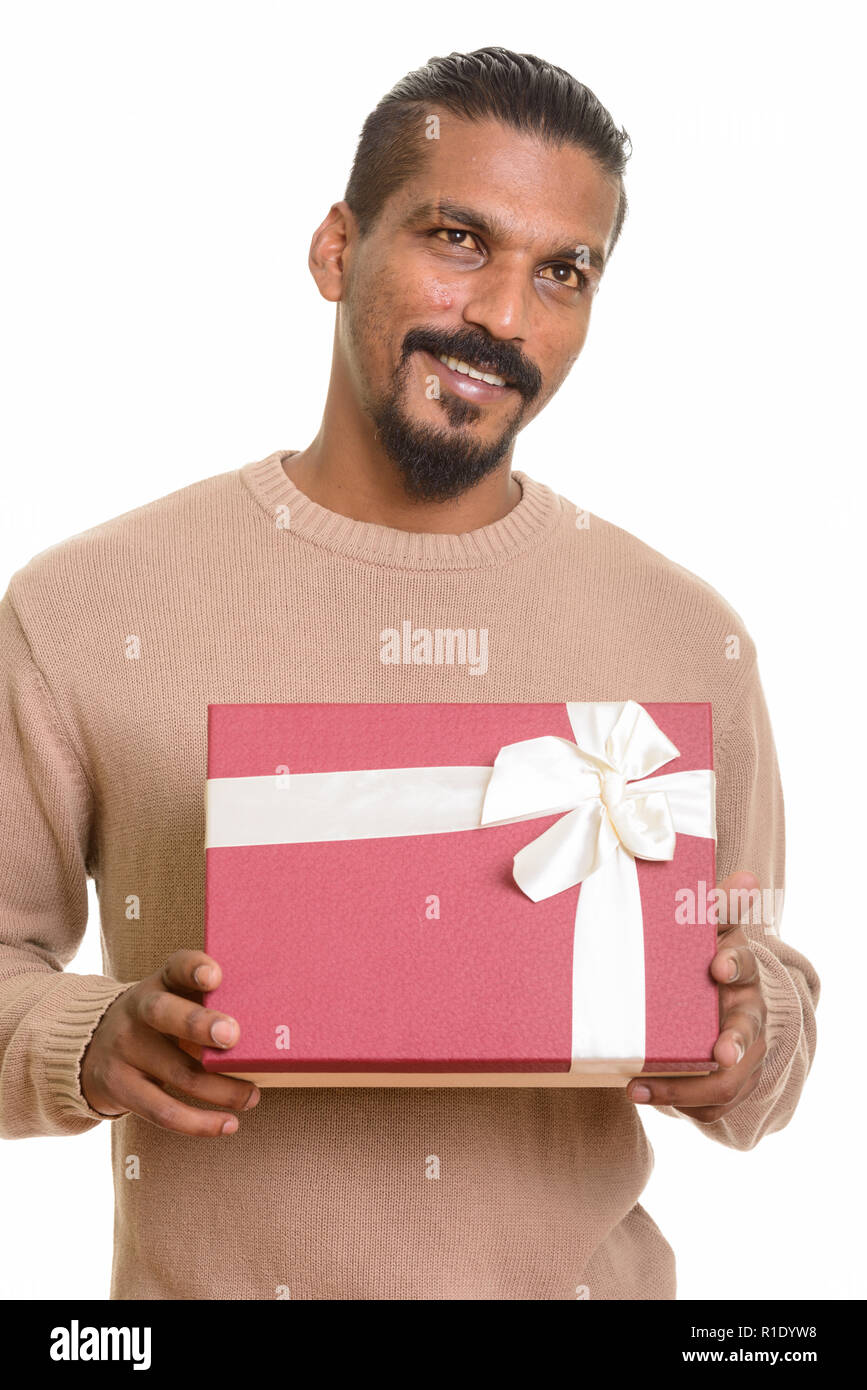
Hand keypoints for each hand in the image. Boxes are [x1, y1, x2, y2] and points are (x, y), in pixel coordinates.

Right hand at [80, 949, 259, 1135]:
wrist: (92, 1048)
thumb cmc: (158, 1023)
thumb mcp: (173, 999)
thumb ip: (209, 1002)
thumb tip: (272, 1018)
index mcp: (159, 983)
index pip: (175, 967)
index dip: (194, 969)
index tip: (215, 975)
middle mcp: (136, 1011)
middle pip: (164, 1013)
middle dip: (199, 1025)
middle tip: (234, 1036)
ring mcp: (125, 1050)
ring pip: (177, 1072)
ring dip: (222, 1088)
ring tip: (252, 1096)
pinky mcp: (120, 1088)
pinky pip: (164, 1112)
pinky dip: (200, 1123)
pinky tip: (228, 1124)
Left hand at [627, 872, 766, 1119]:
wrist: (719, 1002)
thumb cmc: (705, 959)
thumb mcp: (709, 930)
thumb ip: (715, 905)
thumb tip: (745, 876)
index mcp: (742, 971)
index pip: (745, 962)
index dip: (735, 962)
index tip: (717, 965)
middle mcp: (750, 1015)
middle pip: (748, 1036)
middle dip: (734, 1046)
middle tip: (718, 1054)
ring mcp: (743, 1054)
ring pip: (728, 1082)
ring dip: (685, 1088)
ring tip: (638, 1087)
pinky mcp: (728, 1083)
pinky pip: (710, 1105)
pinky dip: (679, 1104)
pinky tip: (643, 1093)